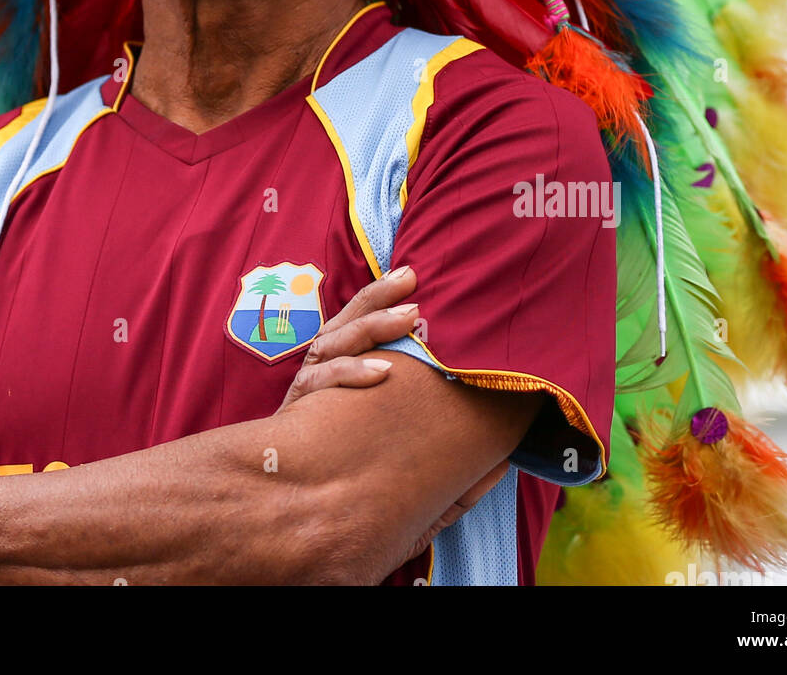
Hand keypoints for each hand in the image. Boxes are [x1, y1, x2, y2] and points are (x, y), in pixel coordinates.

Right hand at [278, 265, 515, 570]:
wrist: (283, 510)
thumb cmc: (348, 488)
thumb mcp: (400, 471)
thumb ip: (443, 470)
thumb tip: (502, 467)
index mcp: (340, 372)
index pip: (360, 324)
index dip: (382, 298)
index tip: (413, 276)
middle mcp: (321, 371)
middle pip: (347, 321)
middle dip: (377, 297)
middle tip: (411, 280)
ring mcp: (307, 388)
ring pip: (335, 341)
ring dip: (372, 326)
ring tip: (408, 319)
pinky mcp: (295, 410)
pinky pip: (321, 382)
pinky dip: (349, 372)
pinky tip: (380, 372)